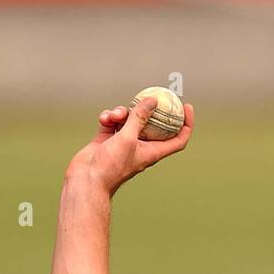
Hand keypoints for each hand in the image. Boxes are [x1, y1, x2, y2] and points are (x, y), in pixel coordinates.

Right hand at [63, 96, 194, 195]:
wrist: (87, 179)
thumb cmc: (111, 165)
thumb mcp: (127, 138)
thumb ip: (139, 118)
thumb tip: (153, 100)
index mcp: (154, 152)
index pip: (178, 138)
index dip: (186, 124)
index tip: (187, 107)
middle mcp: (142, 147)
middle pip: (153, 124)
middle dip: (150, 110)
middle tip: (152, 94)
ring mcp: (125, 142)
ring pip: (130, 119)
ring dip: (122, 113)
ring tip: (115, 115)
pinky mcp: (109, 138)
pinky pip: (113, 121)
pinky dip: (109, 117)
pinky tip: (104, 119)